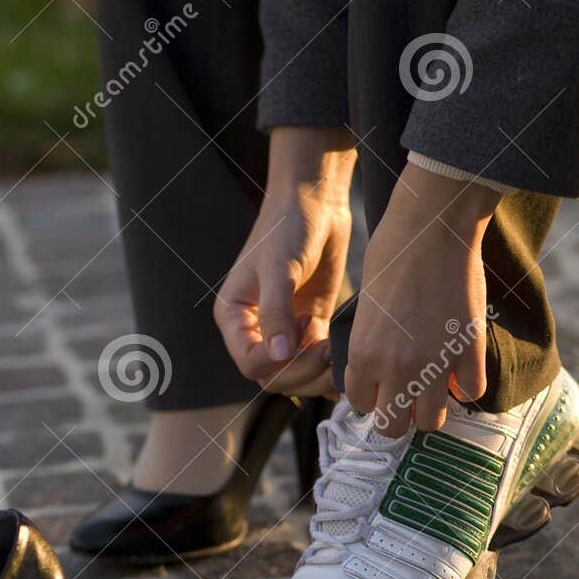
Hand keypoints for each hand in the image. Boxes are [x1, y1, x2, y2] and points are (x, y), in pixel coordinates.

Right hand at [216, 127, 354, 396]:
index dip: (276, 361)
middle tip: (326, 348)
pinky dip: (329, 369)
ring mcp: (282, 330)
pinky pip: (314, 360)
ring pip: (295, 375)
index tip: (305, 327)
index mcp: (234, 317)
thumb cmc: (287, 227)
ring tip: (336, 352)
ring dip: (317, 374)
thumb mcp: (279, 268)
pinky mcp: (309, 326)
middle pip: (272, 376)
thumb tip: (279, 355)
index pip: (249, 361)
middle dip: (301, 371)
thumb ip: (276, 313)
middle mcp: (254, 329)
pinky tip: (344, 367)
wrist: (314, 202)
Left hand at [344, 163, 501, 435]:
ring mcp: (435, 363)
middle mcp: (396, 369)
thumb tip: (380, 370)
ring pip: (432, 421)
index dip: (371, 396)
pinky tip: (460, 369)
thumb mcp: (365, 309)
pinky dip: (466, 385)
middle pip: (394, 427)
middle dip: (398, 415)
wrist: (432, 228)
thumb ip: (371, 346)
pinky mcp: (470, 350)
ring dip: (432, 407)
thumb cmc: (391, 257)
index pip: (361, 404)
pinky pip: (472, 391)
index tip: (381, 383)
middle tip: (407, 395)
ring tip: (434, 388)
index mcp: (363, 356)